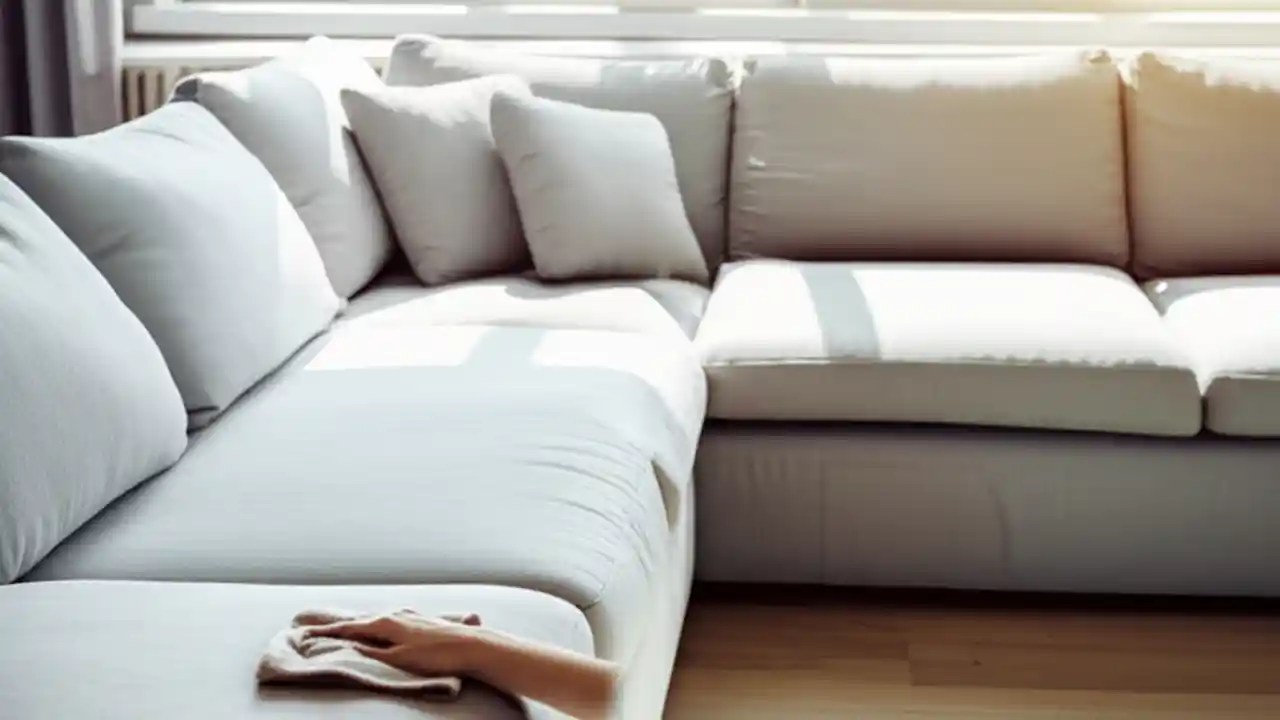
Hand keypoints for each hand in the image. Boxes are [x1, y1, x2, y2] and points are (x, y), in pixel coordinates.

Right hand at [306, 612, 482, 675]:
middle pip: (360, 620)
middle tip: (315, 630)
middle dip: (339, 626)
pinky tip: (377, 629)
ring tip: (341, 630)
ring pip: (375, 619)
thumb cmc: (436, 655)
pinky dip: (374, 625)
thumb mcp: (399, 659)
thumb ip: (374, 652)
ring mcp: (409, 614)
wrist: (472, 646)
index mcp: (386, 622)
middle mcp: (395, 613)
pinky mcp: (419, 620)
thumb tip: (352, 645)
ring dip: (357, 625)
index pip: (349, 628)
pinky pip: (388, 621)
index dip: (327, 632)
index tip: (307, 634)